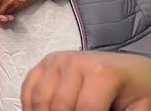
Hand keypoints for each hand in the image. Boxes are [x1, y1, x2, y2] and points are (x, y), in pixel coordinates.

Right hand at [22, 50, 150, 110]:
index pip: (85, 110)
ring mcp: (57, 61)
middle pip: (58, 106)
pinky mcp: (46, 63)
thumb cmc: (135, 90)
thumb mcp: (139, 109)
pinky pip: (28, 88)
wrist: (131, 68)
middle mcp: (75, 62)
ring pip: (39, 99)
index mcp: (102, 73)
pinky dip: (30, 107)